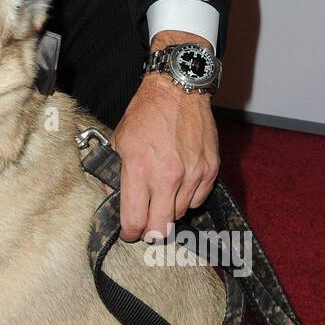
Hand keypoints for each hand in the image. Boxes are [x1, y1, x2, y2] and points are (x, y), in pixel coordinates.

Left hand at [109, 30, 219, 242]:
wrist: (178, 91)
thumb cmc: (146, 113)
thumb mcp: (119, 141)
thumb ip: (118, 173)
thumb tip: (115, 196)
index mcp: (140, 170)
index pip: (135, 221)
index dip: (129, 233)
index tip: (128, 232)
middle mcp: (168, 177)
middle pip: (161, 228)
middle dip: (150, 232)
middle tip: (145, 225)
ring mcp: (192, 175)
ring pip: (180, 214)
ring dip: (169, 211)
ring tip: (161, 197)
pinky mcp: (209, 170)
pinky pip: (198, 199)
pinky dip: (188, 198)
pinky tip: (179, 186)